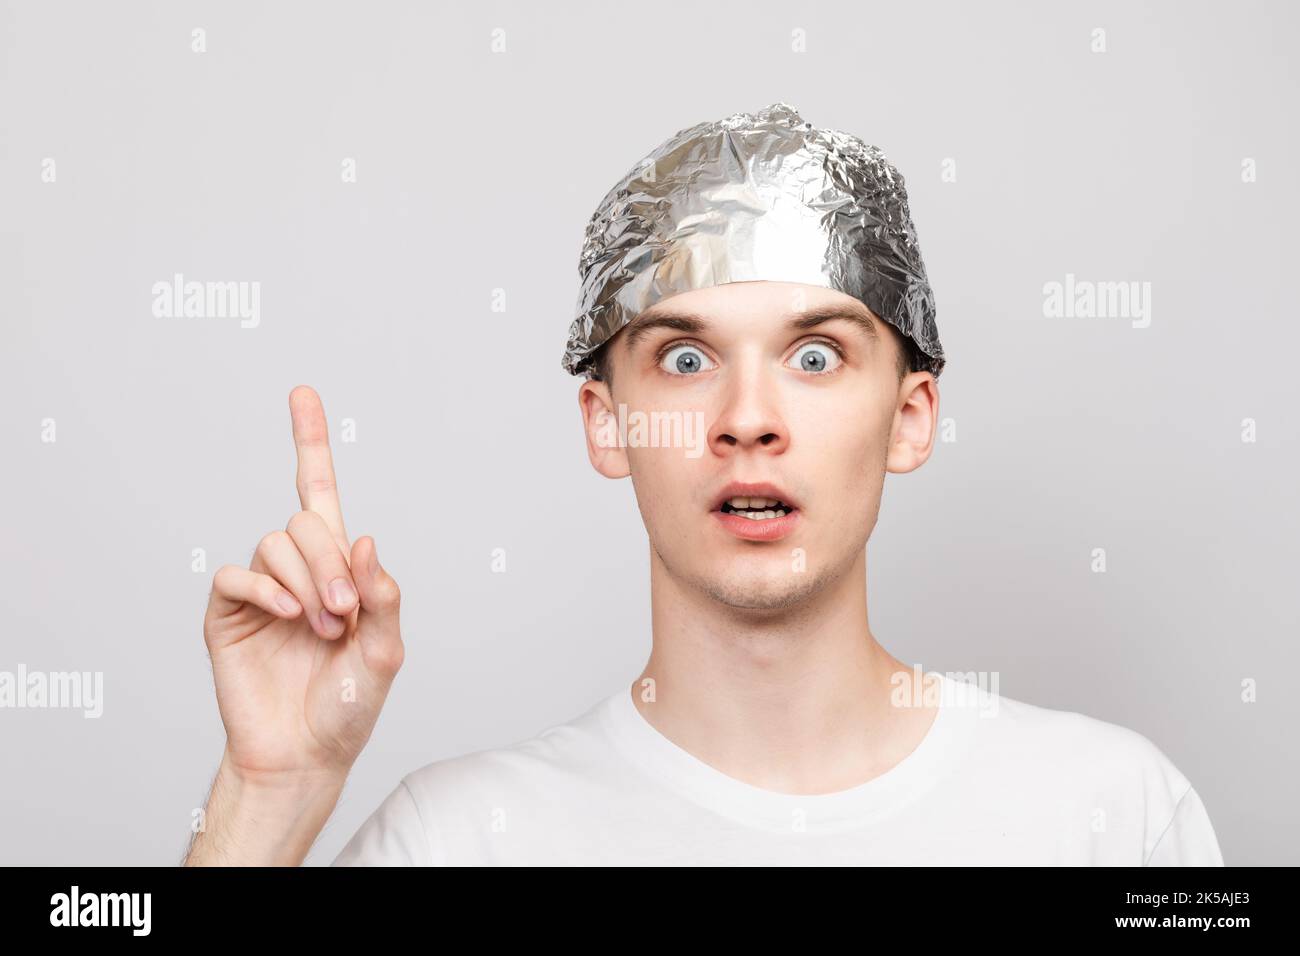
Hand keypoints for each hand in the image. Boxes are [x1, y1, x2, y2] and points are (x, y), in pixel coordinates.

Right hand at [203, 386, 403, 783]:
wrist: (306, 754)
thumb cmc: (349, 705)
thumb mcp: (386, 651)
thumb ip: (382, 595)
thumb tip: (364, 538)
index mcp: (337, 568)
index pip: (320, 493)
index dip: (310, 442)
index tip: (302, 393)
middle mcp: (297, 570)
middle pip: (305, 521)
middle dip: (330, 561)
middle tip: (344, 613)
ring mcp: (260, 590)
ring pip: (275, 545)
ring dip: (305, 581)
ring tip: (321, 627)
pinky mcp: (227, 614)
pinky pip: (235, 575)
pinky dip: (265, 590)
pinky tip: (288, 617)